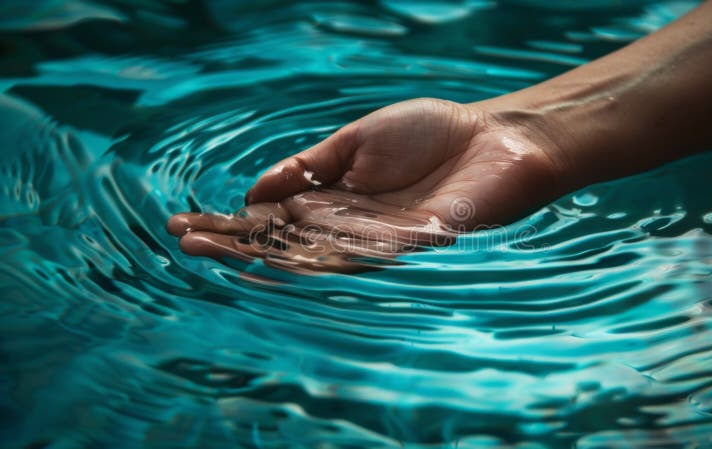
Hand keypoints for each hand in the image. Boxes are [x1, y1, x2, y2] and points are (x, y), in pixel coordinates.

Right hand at [168, 98, 564, 272]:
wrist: (494, 137)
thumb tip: (254, 190)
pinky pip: (360, 253)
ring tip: (219, 254)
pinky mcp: (411, 243)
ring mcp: (378, 239)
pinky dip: (320, 255)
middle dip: (235, 244)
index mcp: (334, 201)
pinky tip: (279, 256)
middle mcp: (350, 227)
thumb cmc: (432, 133)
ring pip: (313, 256)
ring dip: (265, 257)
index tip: (184, 222)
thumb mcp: (356, 140)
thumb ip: (309, 167)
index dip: (230, 222)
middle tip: (187, 245)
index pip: (273, 219)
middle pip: (284, 243)